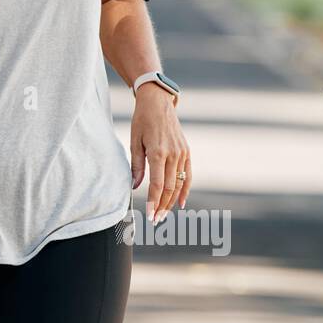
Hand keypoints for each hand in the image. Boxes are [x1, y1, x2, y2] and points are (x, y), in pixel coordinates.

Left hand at [130, 84, 190, 222]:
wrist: (158, 103)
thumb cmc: (142, 121)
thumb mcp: (134, 141)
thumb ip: (136, 165)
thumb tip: (134, 187)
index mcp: (157, 152)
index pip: (157, 185)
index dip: (154, 202)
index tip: (150, 215)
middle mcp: (172, 154)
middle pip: (169, 188)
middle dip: (162, 206)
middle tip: (156, 219)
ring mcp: (182, 154)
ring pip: (179, 184)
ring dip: (172, 201)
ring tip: (164, 214)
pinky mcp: (187, 152)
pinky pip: (188, 175)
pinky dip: (185, 190)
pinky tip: (180, 202)